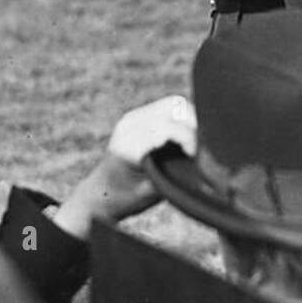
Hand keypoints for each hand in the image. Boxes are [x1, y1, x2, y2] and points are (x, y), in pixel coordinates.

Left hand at [52, 96, 196, 238]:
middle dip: (194, 124)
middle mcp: (129, 125)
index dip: (189, 138)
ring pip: (173, 103)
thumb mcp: (150, 193)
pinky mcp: (136, 116)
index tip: (198, 156)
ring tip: (196, 141)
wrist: (99, 193)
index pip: (168, 128)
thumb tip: (201, 164)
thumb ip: (173, 177)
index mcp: (129, 145)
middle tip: (202, 147)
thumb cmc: (125, 199)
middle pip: (174, 108)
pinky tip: (186, 136)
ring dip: (189, 119)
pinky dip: (182, 118)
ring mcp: (132, 118)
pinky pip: (167, 107)